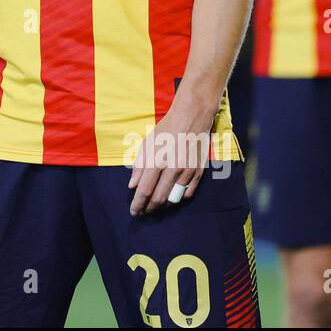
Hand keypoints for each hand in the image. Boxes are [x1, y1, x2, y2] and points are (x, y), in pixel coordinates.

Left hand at [128, 91, 218, 215]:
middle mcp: (173, 169)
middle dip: (149, 209)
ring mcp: (187, 172)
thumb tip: (132, 186)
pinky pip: (187, 194)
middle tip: (143, 212)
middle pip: (159, 199)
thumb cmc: (166, 130)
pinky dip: (177, 199)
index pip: (145, 191)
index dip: (138, 204)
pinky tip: (170, 199)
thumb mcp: (147, 144)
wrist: (192, 118)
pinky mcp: (198, 172)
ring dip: (162, 207)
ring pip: (174, 199)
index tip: (134, 212)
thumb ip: (139, 166)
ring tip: (154, 208)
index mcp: (157, 161)